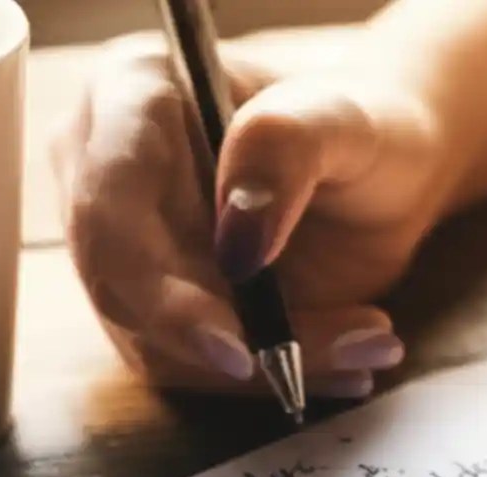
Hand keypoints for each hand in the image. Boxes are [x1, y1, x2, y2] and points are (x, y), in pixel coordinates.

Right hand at [50, 28, 453, 396]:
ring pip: (155, 342)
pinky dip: (265, 377)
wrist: (386, 169)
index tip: (237, 349)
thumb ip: (285, 148)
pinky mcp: (153, 299)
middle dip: (230, 343)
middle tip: (345, 355)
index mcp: (131, 89)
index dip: (158, 290)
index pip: (109, 206)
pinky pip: (187, 362)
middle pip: (124, 289)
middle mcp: (100, 166)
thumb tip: (237, 240)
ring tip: (367, 349)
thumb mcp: (345, 119)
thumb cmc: (364, 124)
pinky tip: (343, 366)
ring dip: (263, 368)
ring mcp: (122, 241)